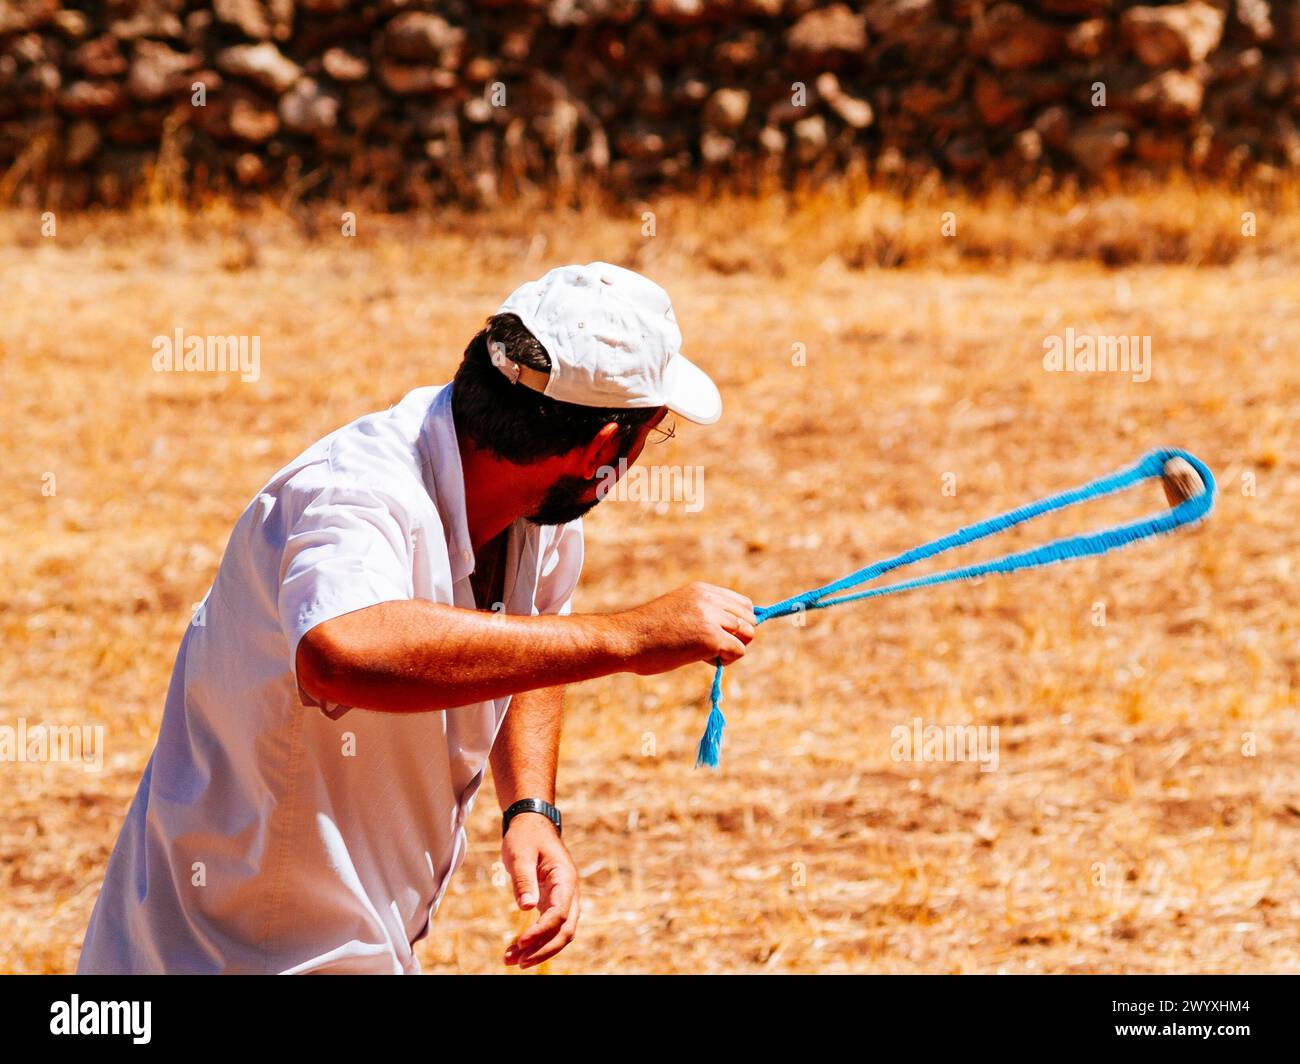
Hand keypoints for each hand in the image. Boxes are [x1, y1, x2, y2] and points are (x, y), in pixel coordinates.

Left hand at [501, 813, 578, 969]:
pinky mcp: (552, 902)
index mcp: (565, 878)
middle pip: (566, 929)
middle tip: (518, 962)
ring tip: (511, 961)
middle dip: (544, 949)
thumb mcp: (520, 853)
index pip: (559, 913)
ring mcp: (563, 898)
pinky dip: (536, 940)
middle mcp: (569, 891)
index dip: (541, 931)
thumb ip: (524, 880)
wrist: (532, 824)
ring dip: (539, 949)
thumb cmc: (526, 836)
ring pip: (560, 932)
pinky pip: (549, 927)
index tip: (521, 942)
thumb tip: (526, 908)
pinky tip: (516, 949)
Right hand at [618, 582, 755, 674]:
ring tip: (706, 654)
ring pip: (748, 634)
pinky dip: (726, 660)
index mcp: (701, 590)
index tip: (724, 636)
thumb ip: (703, 615)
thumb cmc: (646, 633)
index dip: (739, 623)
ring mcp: (711, 617)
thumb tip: (731, 633)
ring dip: (732, 648)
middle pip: (749, 618)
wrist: (626, 639)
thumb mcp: (678, 612)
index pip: (742, 603)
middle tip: (713, 647)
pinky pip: (738, 651)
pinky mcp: (711, 638)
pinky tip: (703, 660)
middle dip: (738, 636)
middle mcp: (709, 599)